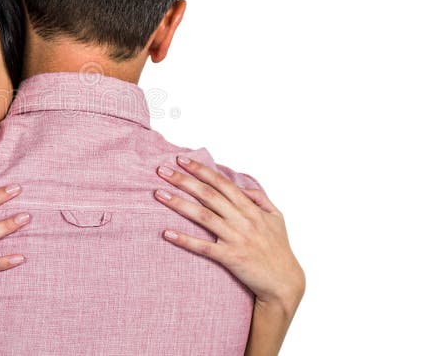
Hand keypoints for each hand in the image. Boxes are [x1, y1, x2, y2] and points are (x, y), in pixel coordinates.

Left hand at [154, 156, 304, 314]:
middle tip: (162, 170)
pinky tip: (167, 233)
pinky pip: (204, 247)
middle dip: (183, 180)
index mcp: (251, 208)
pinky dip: (185, 239)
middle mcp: (242, 220)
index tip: (181, 160)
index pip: (221, 183)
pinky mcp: (230, 257)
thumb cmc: (279, 249)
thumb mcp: (276, 217)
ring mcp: (236, 238)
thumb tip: (243, 186)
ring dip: (179, 203)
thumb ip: (260, 198)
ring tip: (159, 194)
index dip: (201, 170)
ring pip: (203, 216)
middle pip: (208, 194)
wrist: (284, 282)